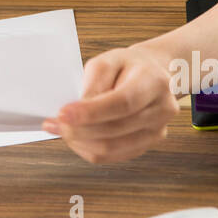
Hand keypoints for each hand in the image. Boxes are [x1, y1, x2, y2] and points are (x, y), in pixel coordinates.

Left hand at [44, 42, 179, 163]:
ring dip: (80, 142)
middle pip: (115, 129)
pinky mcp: (147, 145)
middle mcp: (162, 109)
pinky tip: (76, 138)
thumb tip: (76, 112)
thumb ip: (93, 83)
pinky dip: (89, 149)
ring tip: (61, 130)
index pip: (122, 103)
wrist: (152, 74)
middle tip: (55, 122)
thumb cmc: (127, 66)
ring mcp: (157, 130)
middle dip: (79, 129)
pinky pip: (113, 156)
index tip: (63, 114)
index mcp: (154, 81)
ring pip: (112, 148)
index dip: (91, 112)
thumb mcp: (108, 60)